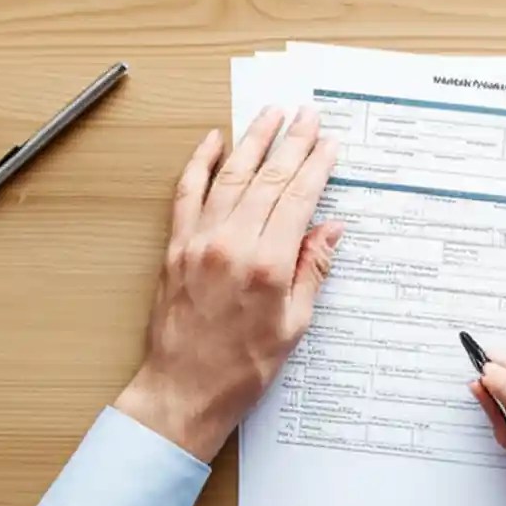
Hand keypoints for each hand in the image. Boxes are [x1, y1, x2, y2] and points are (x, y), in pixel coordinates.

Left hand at [115, 106, 342, 462]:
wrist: (183, 390)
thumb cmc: (242, 368)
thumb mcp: (294, 326)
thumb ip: (311, 271)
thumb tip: (330, 230)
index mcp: (267, 265)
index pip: (298, 200)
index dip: (316, 167)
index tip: (329, 145)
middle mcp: (231, 245)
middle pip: (267, 179)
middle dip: (291, 143)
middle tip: (307, 115)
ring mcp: (199, 242)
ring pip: (230, 177)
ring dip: (252, 141)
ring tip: (270, 114)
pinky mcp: (175, 248)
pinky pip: (187, 193)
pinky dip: (200, 164)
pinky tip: (213, 141)